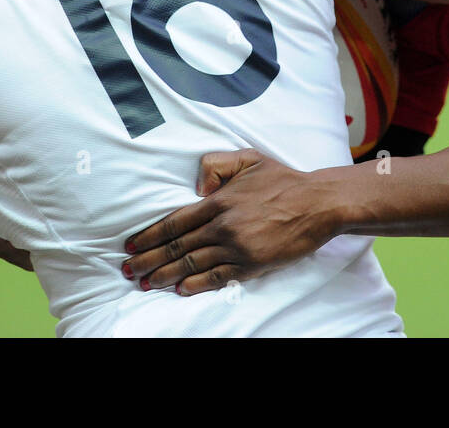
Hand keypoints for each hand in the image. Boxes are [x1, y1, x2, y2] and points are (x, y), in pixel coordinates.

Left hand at [122, 149, 336, 294]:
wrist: (318, 204)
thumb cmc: (284, 180)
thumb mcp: (249, 158)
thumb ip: (216, 165)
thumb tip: (197, 187)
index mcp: (220, 200)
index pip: (175, 221)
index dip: (150, 235)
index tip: (132, 245)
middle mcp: (223, 225)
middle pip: (178, 246)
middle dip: (150, 260)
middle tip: (129, 270)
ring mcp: (237, 247)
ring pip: (192, 264)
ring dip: (166, 275)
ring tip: (146, 284)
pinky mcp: (252, 264)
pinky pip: (218, 277)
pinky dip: (197, 285)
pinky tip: (181, 289)